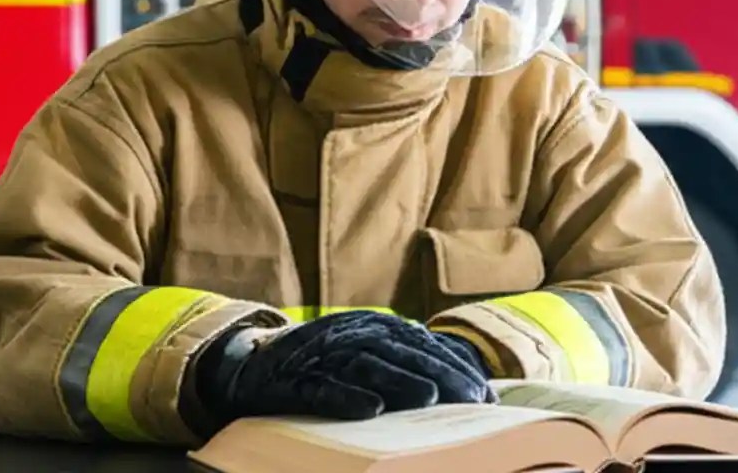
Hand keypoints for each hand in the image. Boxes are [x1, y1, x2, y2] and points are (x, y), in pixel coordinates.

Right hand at [195, 311, 494, 428]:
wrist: (252, 365)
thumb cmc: (322, 365)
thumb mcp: (364, 354)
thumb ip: (405, 361)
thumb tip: (463, 382)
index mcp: (371, 327)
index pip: (420, 343)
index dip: (453, 365)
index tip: (484, 392)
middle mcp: (349, 334)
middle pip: (400, 352)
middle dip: (438, 373)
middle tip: (470, 398)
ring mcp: (320, 355)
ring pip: (366, 366)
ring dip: (400, 381)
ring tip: (430, 399)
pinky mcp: (293, 379)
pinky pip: (323, 388)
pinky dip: (347, 398)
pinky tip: (371, 410)